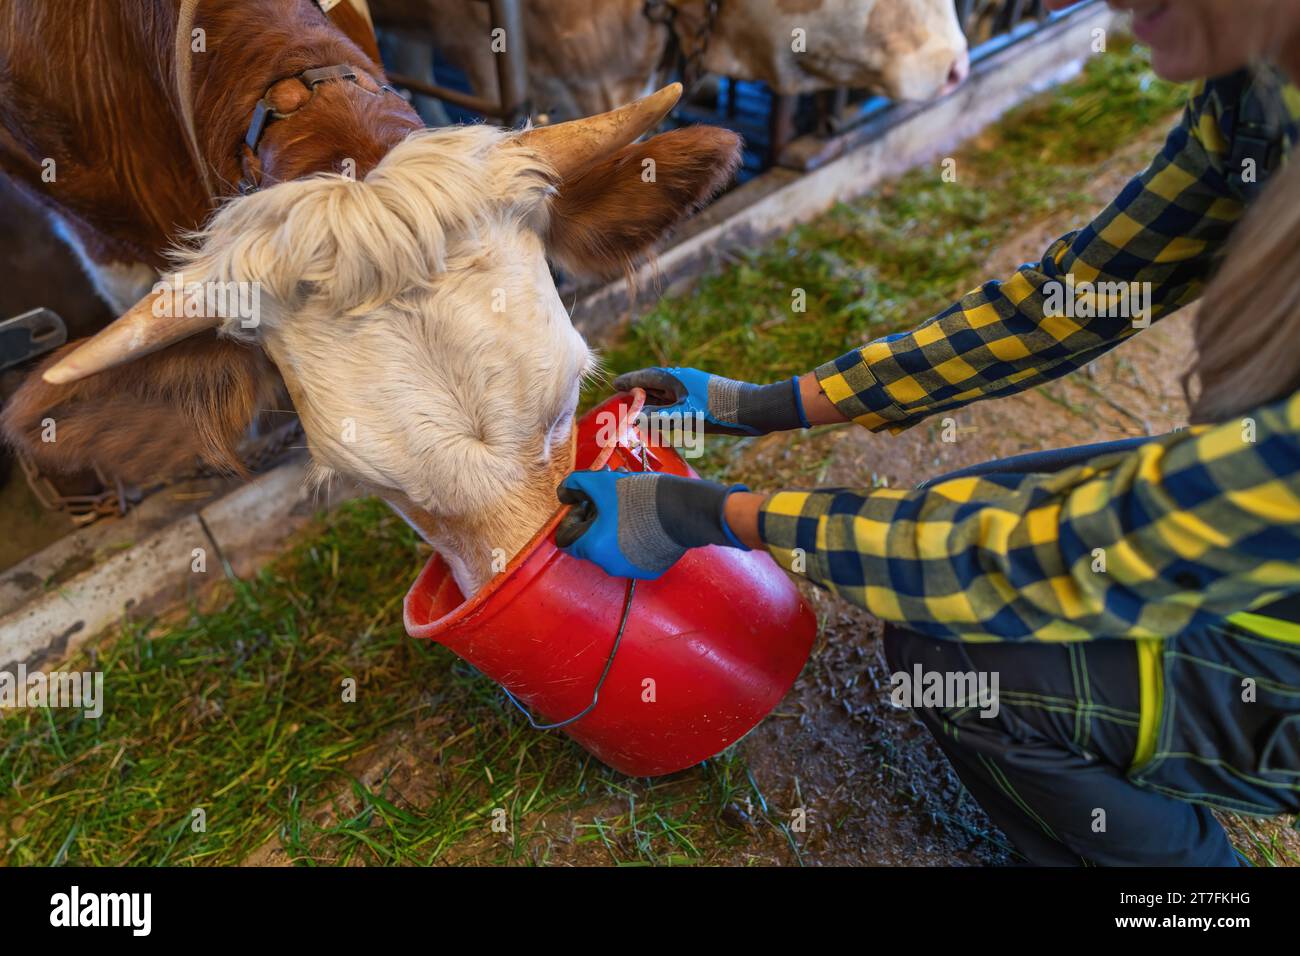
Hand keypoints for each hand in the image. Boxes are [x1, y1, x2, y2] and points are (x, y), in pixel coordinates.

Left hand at [556, 470, 749, 579]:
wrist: (681, 510)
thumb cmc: (638, 496)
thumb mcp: (601, 482)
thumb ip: (576, 484)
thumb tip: (565, 492)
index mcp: (593, 548)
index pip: (568, 540)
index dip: (575, 519)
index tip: (589, 505)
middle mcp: (609, 565)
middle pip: (592, 543)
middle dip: (597, 522)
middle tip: (611, 502)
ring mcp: (631, 570)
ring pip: (613, 550)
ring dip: (615, 531)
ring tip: (630, 509)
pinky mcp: (650, 571)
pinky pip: (634, 556)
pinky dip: (635, 541)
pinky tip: (646, 523)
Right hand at [612, 367, 809, 436]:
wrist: (753, 411)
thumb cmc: (719, 411)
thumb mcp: (684, 416)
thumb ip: (658, 416)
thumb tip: (635, 417)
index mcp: (677, 378)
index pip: (646, 377)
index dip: (629, 381)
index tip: (614, 385)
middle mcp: (683, 381)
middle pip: (654, 385)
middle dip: (638, 393)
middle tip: (620, 402)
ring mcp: (693, 392)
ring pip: (666, 396)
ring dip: (651, 403)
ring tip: (636, 412)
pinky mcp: (702, 403)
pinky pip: (677, 405)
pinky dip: (665, 411)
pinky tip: (662, 421)